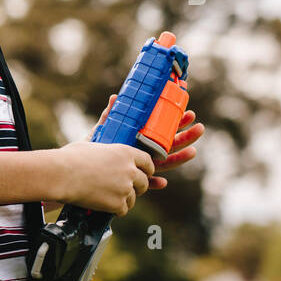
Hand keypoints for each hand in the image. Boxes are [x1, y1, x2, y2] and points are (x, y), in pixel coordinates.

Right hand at [55, 139, 154, 216]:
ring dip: (124, 199)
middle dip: (137, 187)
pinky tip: (103, 205)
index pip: (148, 162)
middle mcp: (130, 170)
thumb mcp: (90, 142)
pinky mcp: (117, 204)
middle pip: (144, 182)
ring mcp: (125, 188)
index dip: (147, 169)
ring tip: (108, 197)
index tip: (145, 173)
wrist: (60, 176)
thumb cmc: (70, 157)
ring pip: (133, 198)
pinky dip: (114, 210)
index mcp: (125, 152)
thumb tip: (108, 109)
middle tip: (124, 188)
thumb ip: (103, 133)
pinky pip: (122, 210)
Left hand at [88, 95, 203, 190]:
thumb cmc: (94, 148)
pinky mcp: (134, 180)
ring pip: (165, 162)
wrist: (81, 168)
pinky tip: (162, 183)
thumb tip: (114, 97)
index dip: (177, 122)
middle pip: (170, 144)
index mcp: (142, 139)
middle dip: (186, 136)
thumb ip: (110, 117)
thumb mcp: (103, 131)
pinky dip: (154, 183)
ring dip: (180, 158)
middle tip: (199, 127)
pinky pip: (146, 183)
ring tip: (193, 151)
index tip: (189, 113)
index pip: (163, 130)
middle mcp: (145, 153)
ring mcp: (142, 167)